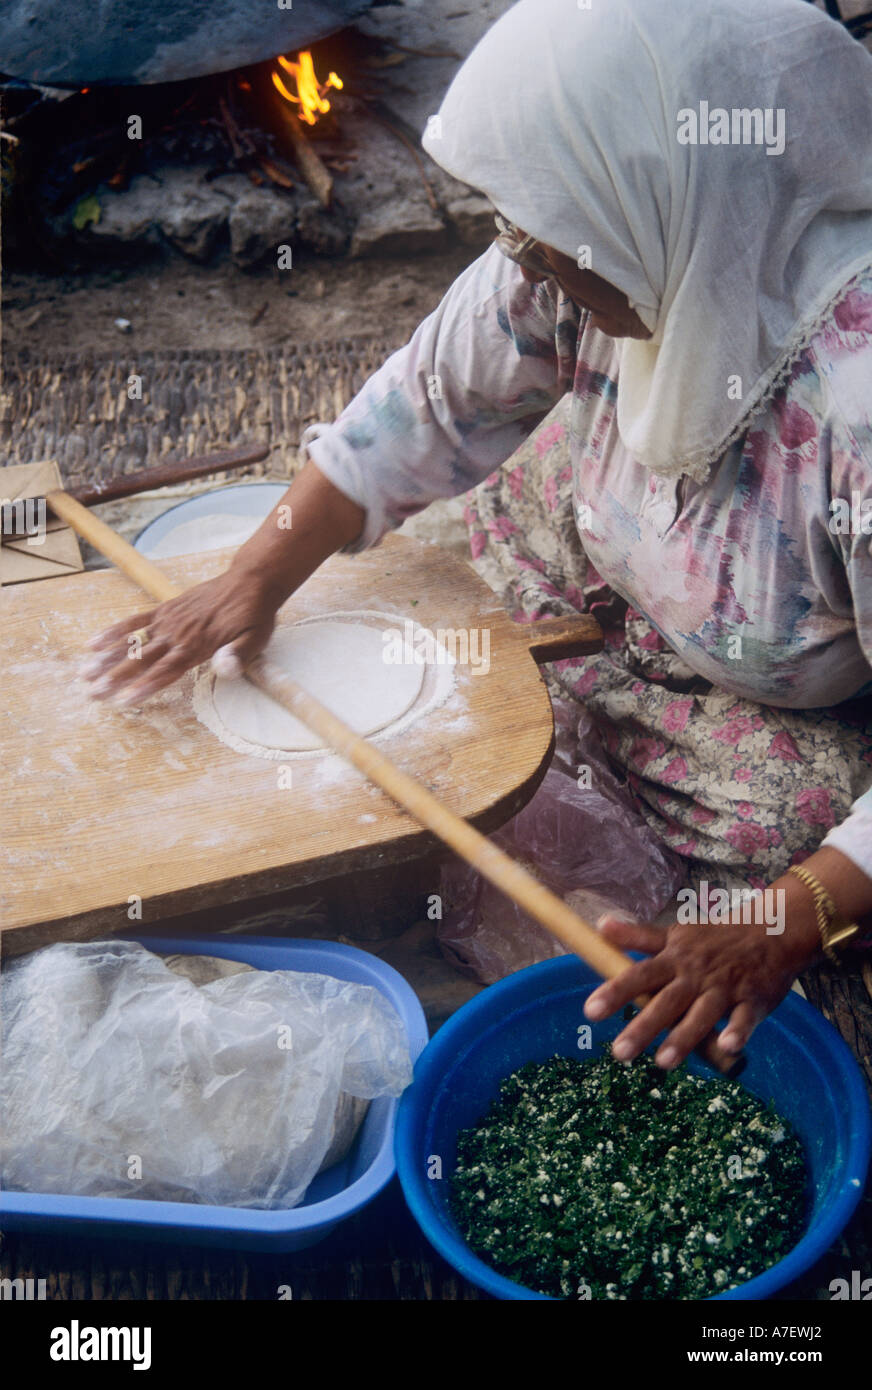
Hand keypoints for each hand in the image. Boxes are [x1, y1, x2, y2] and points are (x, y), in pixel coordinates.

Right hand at [82, 568, 276, 703]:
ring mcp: (169, 621)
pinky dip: (114, 631)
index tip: (124, 700)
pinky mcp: (166, 609)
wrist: (250, 581)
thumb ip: (238, 655)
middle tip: (92, 693)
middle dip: (116, 677)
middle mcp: (179, 634)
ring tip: (84, 673)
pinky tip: (93, 642)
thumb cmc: (254, 615)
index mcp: (199, 646)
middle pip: (142, 659)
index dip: (145, 686)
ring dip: (107, 658)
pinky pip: (136, 621)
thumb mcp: (255, 639)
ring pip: (133, 641)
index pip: (166, 670)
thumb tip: (223, 668)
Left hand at [584, 891, 821, 1069]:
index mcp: (674, 958)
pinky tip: (727, 1047)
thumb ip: (638, 936)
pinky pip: (744, 1019)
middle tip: (619, 1052)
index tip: (590, 1011)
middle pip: (666, 1002)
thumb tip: (600, 926)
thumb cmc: (716, 938)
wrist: (772, 930)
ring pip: (702, 1014)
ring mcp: (725, 988)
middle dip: (643, 1027)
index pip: (639, 975)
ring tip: (663, 1062)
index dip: (615, 992)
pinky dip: (737, 1032)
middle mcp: (696, 975)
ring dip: (683, 1037)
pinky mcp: (753, 1000)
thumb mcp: (676, 933)